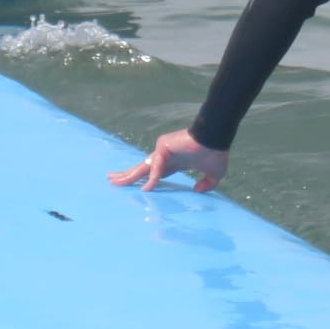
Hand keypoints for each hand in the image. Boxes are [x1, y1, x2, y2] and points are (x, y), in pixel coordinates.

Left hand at [109, 128, 229, 193]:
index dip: (146, 180)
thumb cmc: (216, 152)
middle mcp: (166, 156)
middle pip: (143, 169)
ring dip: (128, 175)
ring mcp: (162, 151)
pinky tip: (147, 188)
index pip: (155, 172)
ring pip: (142, 166)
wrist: (217, 138)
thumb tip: (197, 190)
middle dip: (128, 175)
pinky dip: (152, 177)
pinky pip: (156, 166)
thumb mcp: (215, 173)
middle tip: (112, 181)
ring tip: (114, 182)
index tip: (138, 187)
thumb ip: (207, 183)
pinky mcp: (162, 147)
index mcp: (176, 162)